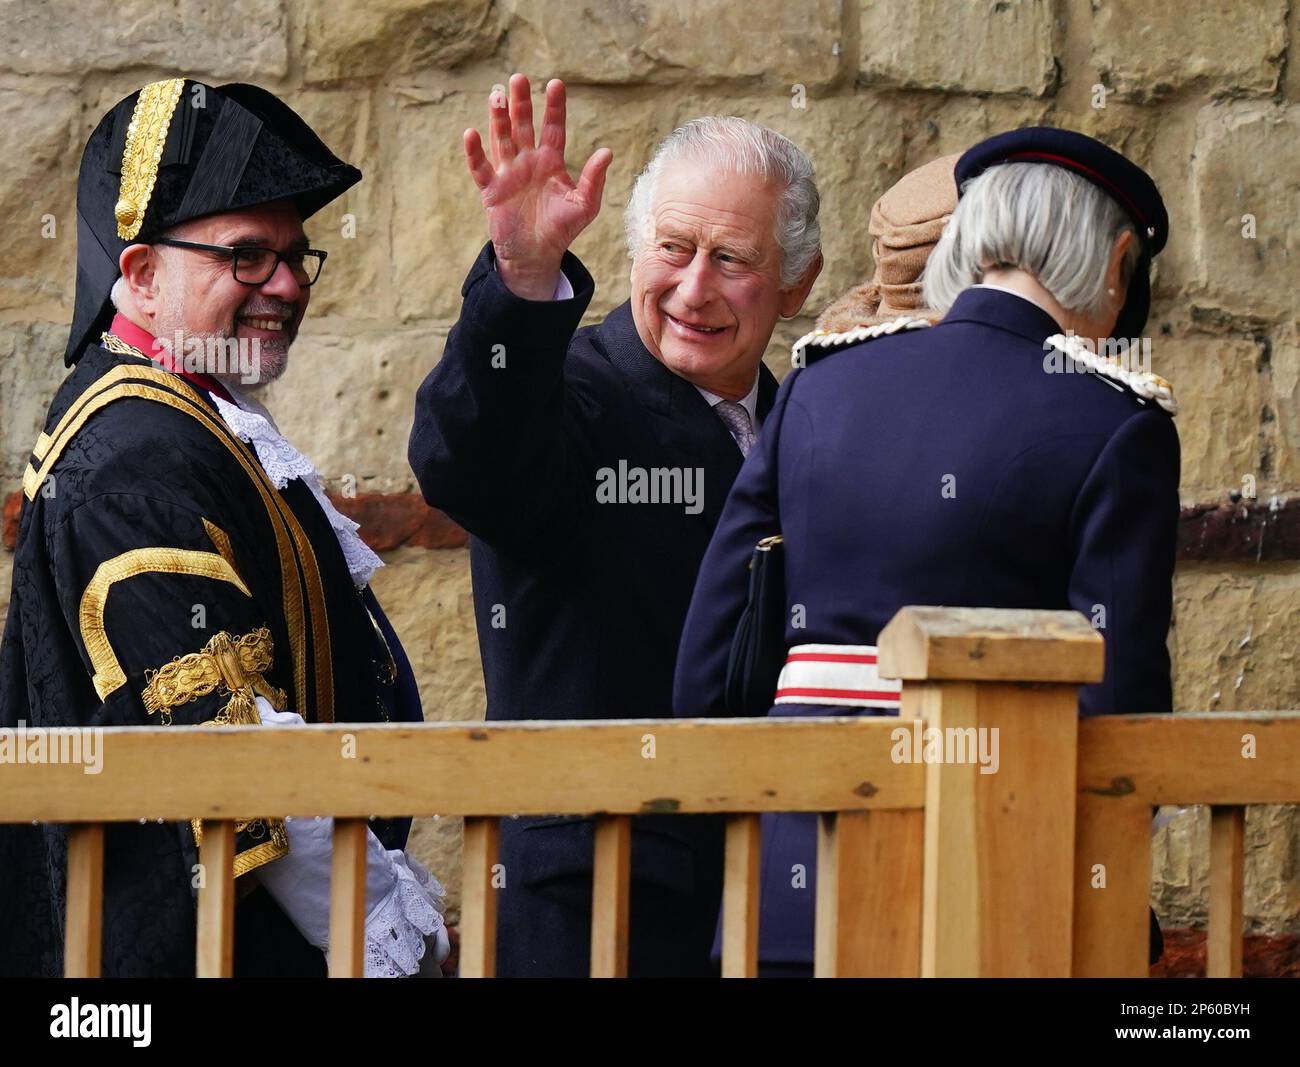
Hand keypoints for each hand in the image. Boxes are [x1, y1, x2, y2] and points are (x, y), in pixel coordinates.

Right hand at [464, 74, 612, 299]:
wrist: (537, 255)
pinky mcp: (491, 190)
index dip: (554, 107)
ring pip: (502, 139)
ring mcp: (508, 174)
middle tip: (519, 78)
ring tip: (497, 95)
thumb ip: (594, 179)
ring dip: (498, 118)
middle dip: (521, 103)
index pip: (553, 128)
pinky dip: (475, 152)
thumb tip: (607, 151)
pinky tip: (472, 134)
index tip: (555, 83)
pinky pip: (481, 167)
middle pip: (523, 126)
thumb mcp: (584, 205)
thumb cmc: (562, 229)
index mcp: (551, 162)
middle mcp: (528, 161)